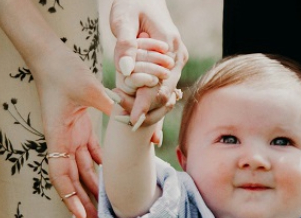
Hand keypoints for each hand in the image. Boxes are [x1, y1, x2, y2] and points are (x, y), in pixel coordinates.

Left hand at [110, 0, 189, 122]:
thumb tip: (126, 70)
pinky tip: (140, 115)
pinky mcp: (170, 64)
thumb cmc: (131, 4)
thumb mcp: (123, 20)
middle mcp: (177, 56)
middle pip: (165, 93)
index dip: (145, 103)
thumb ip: (125, 44)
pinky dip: (152, 102)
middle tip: (125, 123)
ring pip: (166, 93)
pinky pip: (163, 88)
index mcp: (170, 45)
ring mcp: (176, 61)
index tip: (132, 120)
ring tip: (129, 120)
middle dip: (146, 110)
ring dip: (149, 109)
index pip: (159, 83)